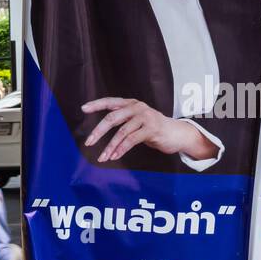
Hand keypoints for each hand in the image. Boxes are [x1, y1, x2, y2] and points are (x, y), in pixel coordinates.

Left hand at [81, 98, 213, 163]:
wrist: (177, 134)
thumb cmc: (153, 128)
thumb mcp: (136, 121)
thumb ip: (122, 121)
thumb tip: (99, 129)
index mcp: (131, 104)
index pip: (110, 102)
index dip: (96, 104)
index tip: (83, 109)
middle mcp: (137, 107)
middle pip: (112, 118)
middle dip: (98, 131)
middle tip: (88, 142)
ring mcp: (145, 117)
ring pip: (121, 132)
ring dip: (110, 146)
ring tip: (103, 157)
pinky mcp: (152, 129)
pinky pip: (131, 140)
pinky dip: (121, 149)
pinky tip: (114, 156)